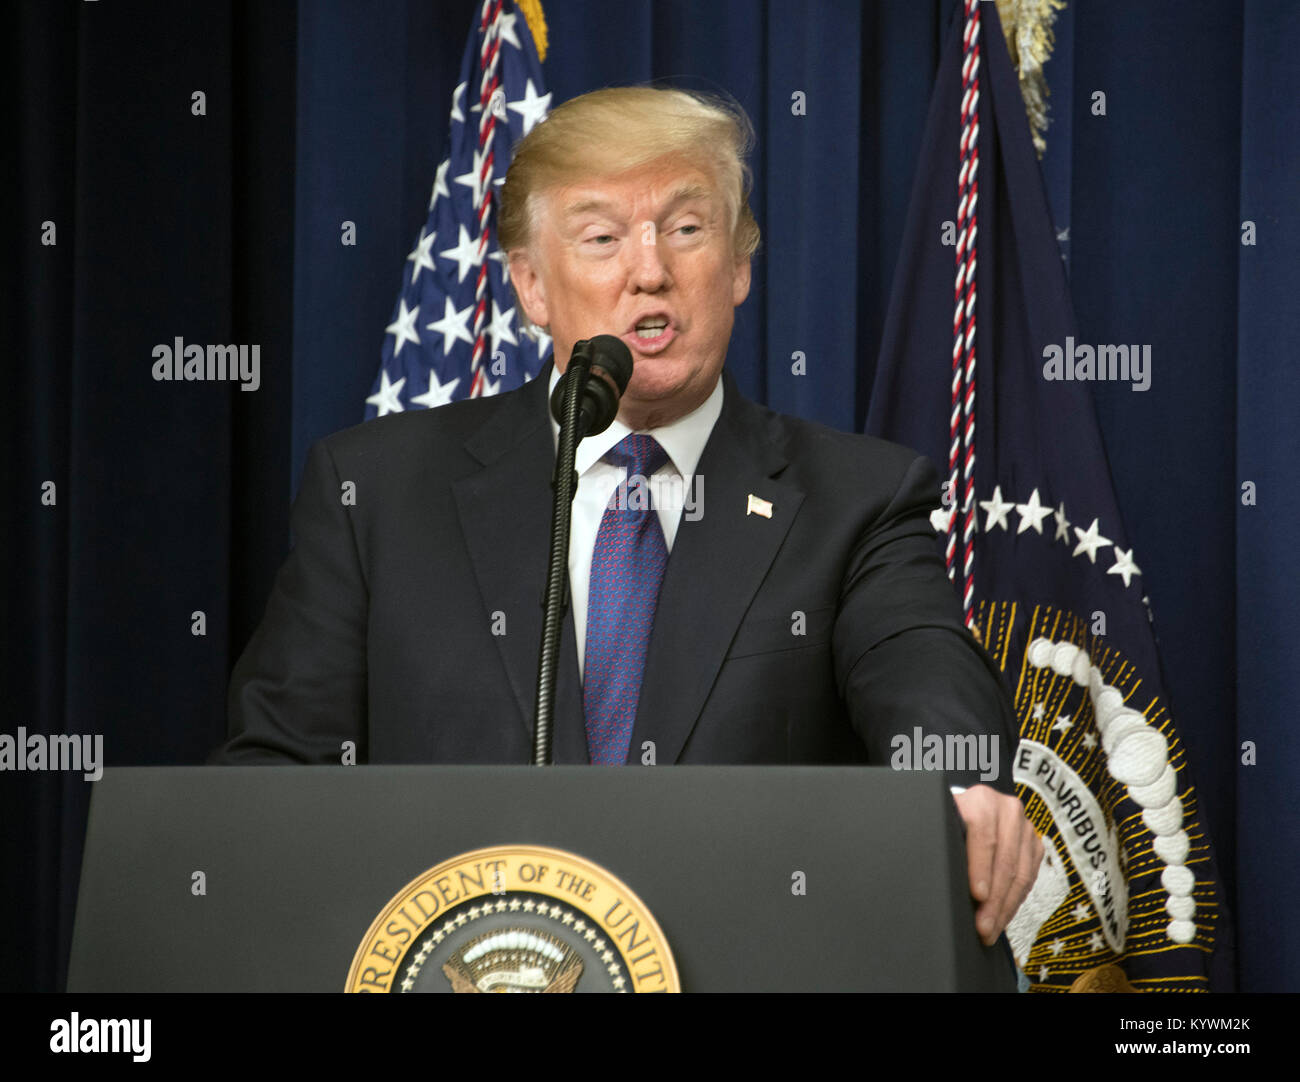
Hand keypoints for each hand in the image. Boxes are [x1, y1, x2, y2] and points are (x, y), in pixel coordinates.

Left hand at [953, 784, 1041, 945]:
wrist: (971, 810)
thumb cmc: (951, 823)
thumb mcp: (943, 825)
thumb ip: (943, 842)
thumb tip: (937, 875)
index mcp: (982, 800)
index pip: (983, 836)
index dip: (980, 868)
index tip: (977, 895)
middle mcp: (1008, 810)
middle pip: (1005, 860)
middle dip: (994, 899)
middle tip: (983, 926)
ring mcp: (1025, 827)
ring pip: (1021, 873)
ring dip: (1005, 906)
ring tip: (991, 929)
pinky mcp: (1035, 844)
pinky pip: (1029, 878)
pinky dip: (1015, 901)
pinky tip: (1002, 916)